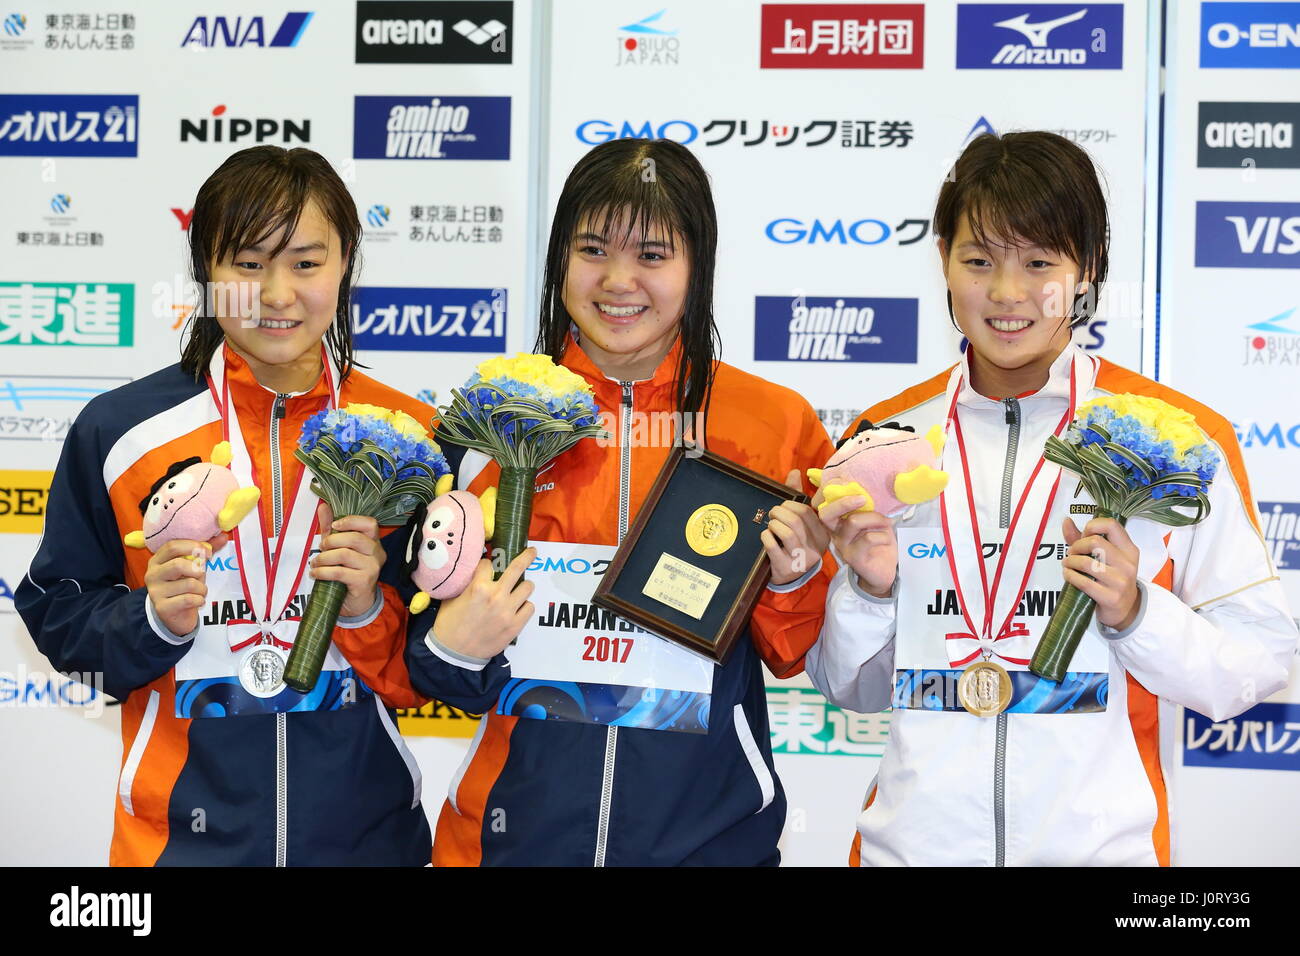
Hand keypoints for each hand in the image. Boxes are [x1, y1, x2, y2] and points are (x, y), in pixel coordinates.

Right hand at [144, 532, 227, 635]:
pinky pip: (189, 600)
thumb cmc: (184, 585)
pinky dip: (199, 600)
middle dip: (197, 570)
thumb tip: (223, 536)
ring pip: (188, 584)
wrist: (176, 615)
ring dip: (201, 588)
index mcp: (157, 560)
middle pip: (178, 564)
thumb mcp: (193, 566)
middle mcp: (152, 574)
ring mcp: (155, 592)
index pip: (172, 546)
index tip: (208, 553)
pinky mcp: (162, 608)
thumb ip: (204, 551)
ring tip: (199, 591)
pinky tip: (197, 601)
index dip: (193, 546)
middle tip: (201, 576)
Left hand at [311, 502, 383, 617]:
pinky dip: (323, 571)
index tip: (334, 526)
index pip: (370, 524)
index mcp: (374, 542)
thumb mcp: (339, 548)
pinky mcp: (364, 581)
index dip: (351, 521)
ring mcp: (372, 568)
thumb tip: (323, 507)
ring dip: (324, 558)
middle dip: (331, 541)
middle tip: (321, 548)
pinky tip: (316, 573)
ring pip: (345, 554)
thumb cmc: (348, 573)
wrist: (356, 603)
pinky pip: (340, 572)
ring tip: (315, 563)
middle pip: (355, 538)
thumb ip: (332, 529)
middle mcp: (377, 553)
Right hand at [433, 548, 535, 659]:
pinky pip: (530, 607)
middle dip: (526, 557)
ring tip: (518, 590)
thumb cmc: (449, 625)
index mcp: (478, 587)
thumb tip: (474, 575)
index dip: (486, 565)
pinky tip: (517, 608)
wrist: (454, 653)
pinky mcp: (515, 625)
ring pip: (528, 587)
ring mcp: (508, 611)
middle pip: (517, 568)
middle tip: (532, 552)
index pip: (488, 564)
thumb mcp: (451, 598)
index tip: (487, 568)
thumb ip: (466, 584)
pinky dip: (525, 606)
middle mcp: (496, 596)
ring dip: (523, 587)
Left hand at [762, 470, 831, 585]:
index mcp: (822, 534)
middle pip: (796, 520)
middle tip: (773, 513)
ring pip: (787, 532)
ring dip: (773, 523)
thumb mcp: (801, 524)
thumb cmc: (794, 543)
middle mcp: (815, 548)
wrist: (789, 576)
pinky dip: (766, 536)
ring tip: (771, 524)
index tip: (785, 505)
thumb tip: (795, 472)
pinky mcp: (786, 568)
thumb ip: (798, 497)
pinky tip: (765, 536)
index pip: (809, 512)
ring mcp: (801, 559)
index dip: (793, 504)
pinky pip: (773, 546)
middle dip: (780, 511)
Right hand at [818, 495, 896, 598]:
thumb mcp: (873, 520)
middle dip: (844, 502)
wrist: (884, 571)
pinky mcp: (854, 558)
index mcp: (837, 522)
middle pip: (826, 514)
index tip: (850, 485)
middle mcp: (835, 534)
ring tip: (886, 523)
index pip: (822, 505)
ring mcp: (843, 546)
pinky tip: (887, 539)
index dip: (830, 493)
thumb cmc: (879, 541)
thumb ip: (867, 507)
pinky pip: (868, 538)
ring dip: (875, 518)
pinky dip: (883, 535)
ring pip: (853, 521)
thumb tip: (873, 486)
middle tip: (863, 498)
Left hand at [1062, 517, 1141, 629]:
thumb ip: (1083, 539)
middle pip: (1095, 542)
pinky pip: (1083, 582)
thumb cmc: (1111, 579)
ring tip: (1067, 564)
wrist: (1125, 610)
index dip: (1092, 526)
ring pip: (1087, 563)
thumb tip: (1066, 521)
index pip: (1111, 525)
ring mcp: (1120, 581)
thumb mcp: (1104, 558)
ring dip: (1070, 562)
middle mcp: (1127, 563)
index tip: (1083, 535)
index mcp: (1129, 549)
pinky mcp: (1111, 597)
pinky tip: (1068, 574)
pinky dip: (1070, 575)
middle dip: (1076, 546)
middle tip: (1071, 553)